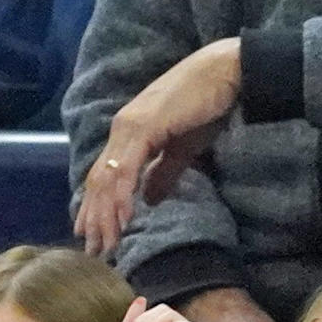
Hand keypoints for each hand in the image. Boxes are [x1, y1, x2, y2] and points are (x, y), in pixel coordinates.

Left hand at [75, 38, 241, 255]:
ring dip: (105, 215)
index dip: (95, 206)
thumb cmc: (208, 104)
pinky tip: (123, 220)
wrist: (228, 70)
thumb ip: (162, 173)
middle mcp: (121, 130)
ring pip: (108, 179)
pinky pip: (127, 170)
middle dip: (94, 218)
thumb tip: (148, 201)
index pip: (104, 175)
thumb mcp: (182, 147)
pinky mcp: (144, 128)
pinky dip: (121, 197)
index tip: (93, 234)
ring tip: (105, 244)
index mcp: (127, 133)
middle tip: (93, 251)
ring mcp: (129, 128)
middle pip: (99, 181)